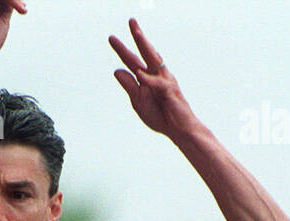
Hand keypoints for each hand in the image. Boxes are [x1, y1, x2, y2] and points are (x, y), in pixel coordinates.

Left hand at [109, 18, 195, 138]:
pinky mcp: (170, 92)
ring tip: (138, 34)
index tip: (111, 37)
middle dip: (138, 36)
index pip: (132, 61)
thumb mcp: (138, 102)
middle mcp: (157, 74)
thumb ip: (129, 86)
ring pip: (154, 61)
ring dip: (146, 47)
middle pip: (146, 53)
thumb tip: (117, 71)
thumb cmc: (161, 115)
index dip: (122, 49)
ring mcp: (165, 81)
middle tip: (131, 21)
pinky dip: (148, 79)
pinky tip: (138, 73)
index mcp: (147, 77)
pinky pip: (157, 84)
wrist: (178, 130)